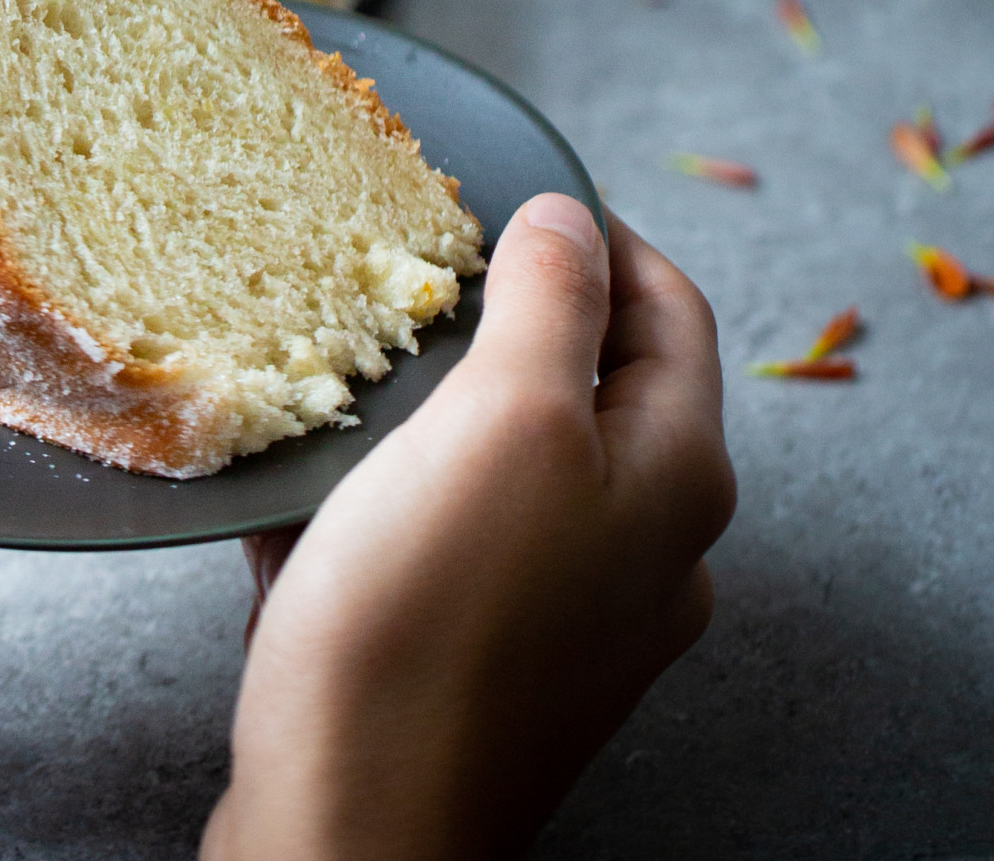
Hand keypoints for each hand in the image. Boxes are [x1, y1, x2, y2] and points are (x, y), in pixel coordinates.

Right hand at [203, 198, 733, 860]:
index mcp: (677, 481)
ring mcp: (571, 622)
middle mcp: (647, 554)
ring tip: (353, 379)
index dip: (597, 235)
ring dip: (439, 410)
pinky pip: (449, 545)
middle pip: (596, 385)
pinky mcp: (487, 670)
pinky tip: (316, 496)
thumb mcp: (507, 418)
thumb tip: (571, 218)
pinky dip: (392, 501)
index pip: (670, 307)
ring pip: (514, 466)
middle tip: (417, 279)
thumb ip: (553, 302)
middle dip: (508, 320)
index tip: (507, 196)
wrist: (349, 831)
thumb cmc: (427, 624)